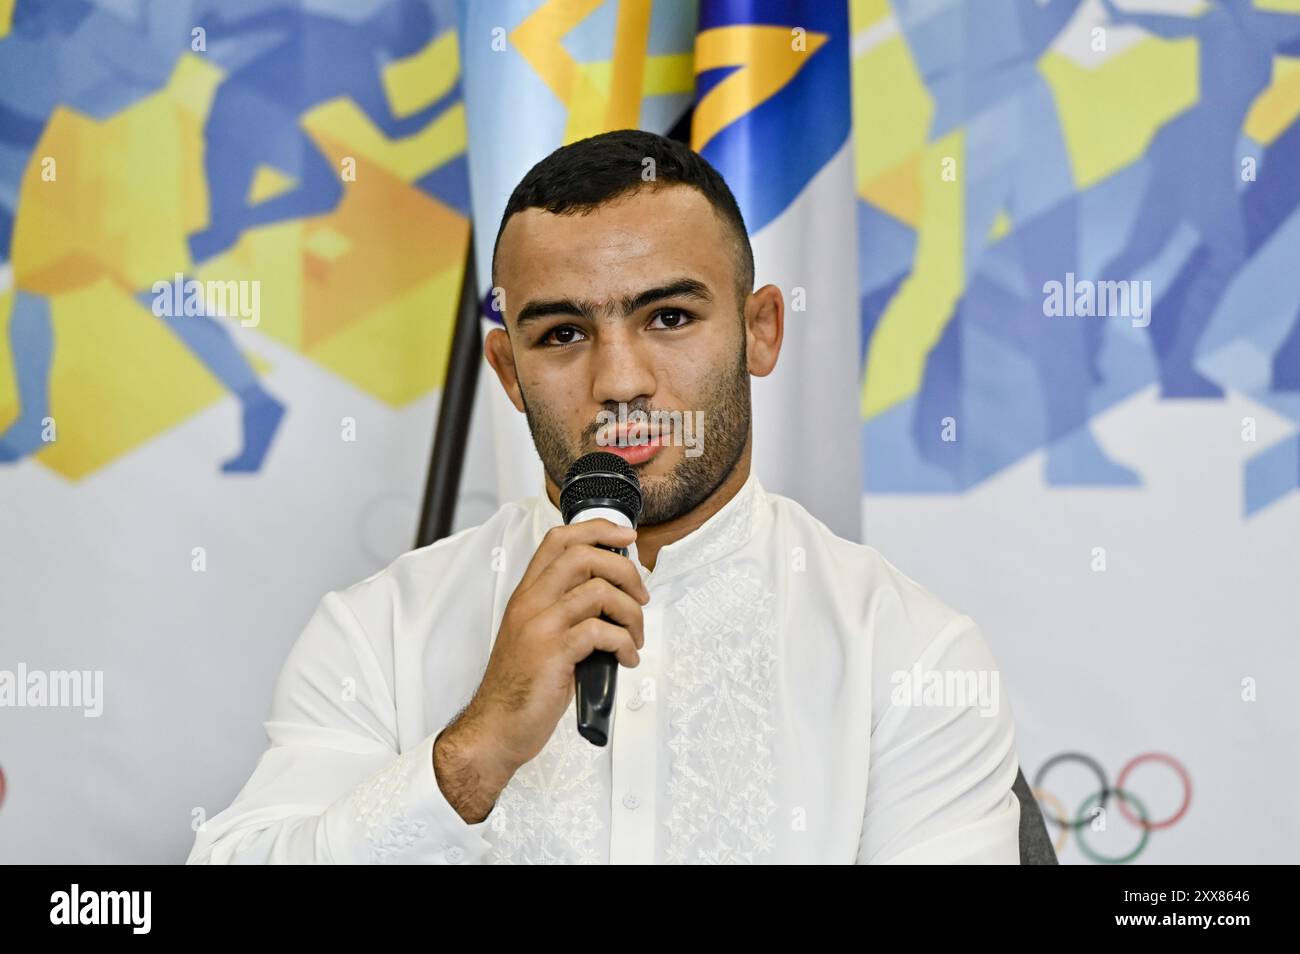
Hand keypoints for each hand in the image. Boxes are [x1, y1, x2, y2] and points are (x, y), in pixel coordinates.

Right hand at [433, 519, 647, 818]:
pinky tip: (626, 659)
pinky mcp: (553, 654)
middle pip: (584, 555)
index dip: (598, 529)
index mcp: (527, 594)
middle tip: (641, 597)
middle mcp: (531, 603)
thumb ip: (565, 610)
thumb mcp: (537, 635)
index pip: (559, 540)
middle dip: (625, 571)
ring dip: (631, 613)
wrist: (496, 728)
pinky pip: (601, 632)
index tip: (626, 537)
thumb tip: (613, 595)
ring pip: (599, 591)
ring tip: (635, 637)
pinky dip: (625, 644)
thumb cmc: (520, 686)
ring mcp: (540, 627)